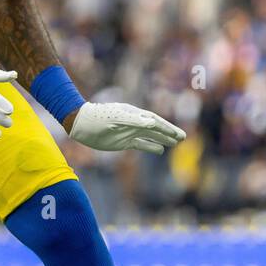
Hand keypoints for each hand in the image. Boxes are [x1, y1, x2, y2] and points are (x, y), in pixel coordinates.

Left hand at [69, 101, 184, 154]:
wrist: (82, 124)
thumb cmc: (99, 119)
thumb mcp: (116, 119)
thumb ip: (134, 121)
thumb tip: (153, 123)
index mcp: (134, 115)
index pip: (155, 122)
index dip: (168, 128)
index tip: (179, 134)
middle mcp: (134, 123)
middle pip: (156, 128)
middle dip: (169, 133)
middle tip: (183, 137)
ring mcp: (129, 132)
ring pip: (150, 136)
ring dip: (162, 139)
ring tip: (175, 143)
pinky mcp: (123, 141)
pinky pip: (140, 144)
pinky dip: (150, 147)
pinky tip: (160, 150)